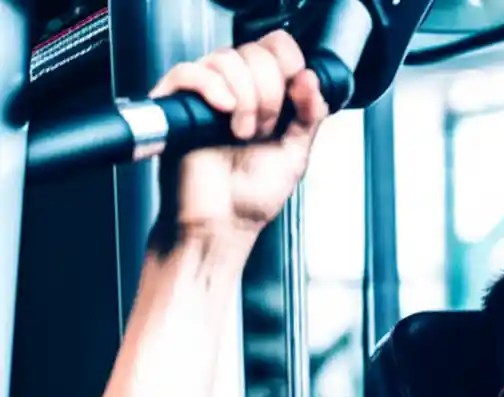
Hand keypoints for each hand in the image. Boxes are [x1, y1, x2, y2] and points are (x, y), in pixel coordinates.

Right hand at [150, 30, 329, 258]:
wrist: (221, 225)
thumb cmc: (250, 197)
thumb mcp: (296, 152)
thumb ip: (309, 115)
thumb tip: (311, 79)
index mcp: (266, 96)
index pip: (277, 48)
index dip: (289, 66)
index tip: (294, 98)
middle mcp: (235, 90)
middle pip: (255, 52)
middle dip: (270, 92)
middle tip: (267, 128)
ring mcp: (205, 96)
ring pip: (226, 59)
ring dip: (245, 98)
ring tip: (244, 132)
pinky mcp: (176, 106)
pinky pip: (189, 72)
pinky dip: (212, 88)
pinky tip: (225, 112)